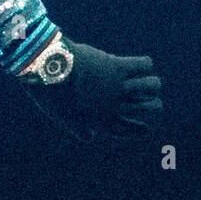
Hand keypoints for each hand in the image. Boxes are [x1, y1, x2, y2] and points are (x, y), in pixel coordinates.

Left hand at [22, 40, 162, 144]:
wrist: (46, 71)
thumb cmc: (51, 94)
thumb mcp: (64, 118)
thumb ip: (80, 130)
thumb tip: (92, 136)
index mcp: (102, 120)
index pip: (131, 130)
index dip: (140, 129)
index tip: (146, 127)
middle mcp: (116, 105)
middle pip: (151, 107)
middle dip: (153, 104)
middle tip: (150, 99)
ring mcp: (118, 86)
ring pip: (153, 85)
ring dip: (152, 82)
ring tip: (148, 79)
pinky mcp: (117, 66)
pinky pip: (144, 64)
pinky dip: (145, 63)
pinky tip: (142, 63)